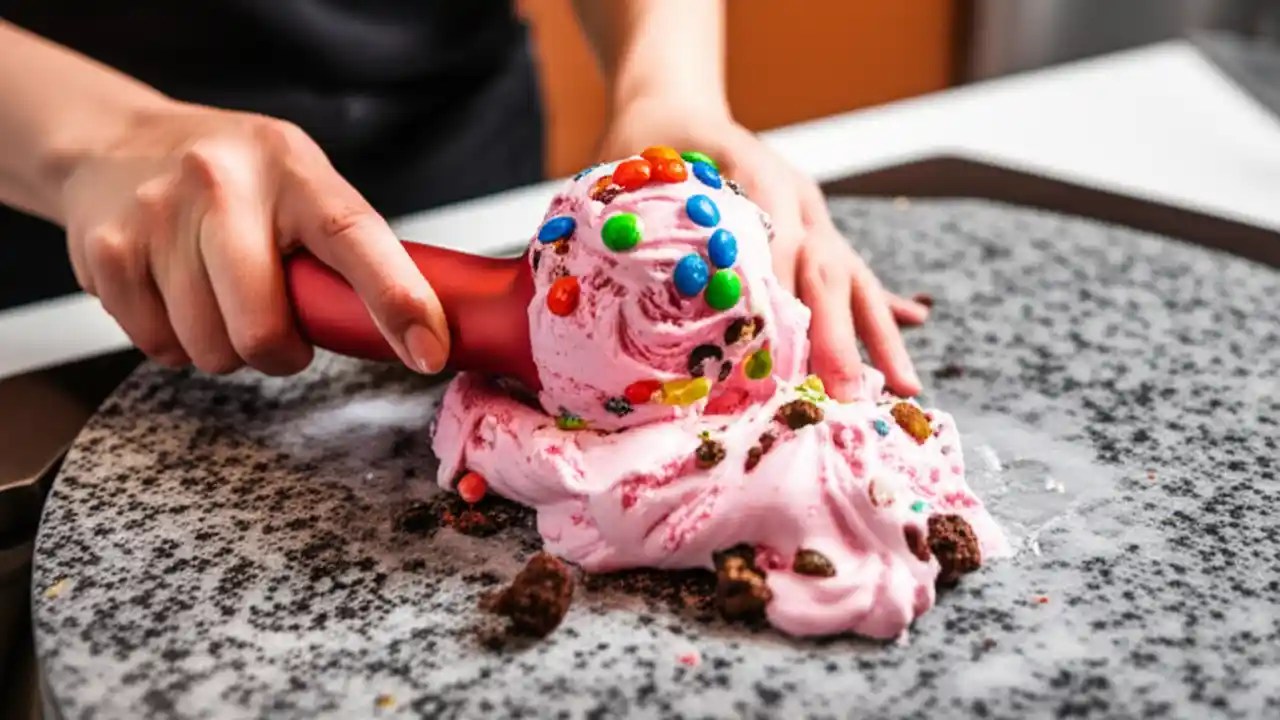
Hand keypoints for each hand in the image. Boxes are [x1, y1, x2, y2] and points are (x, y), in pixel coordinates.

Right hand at [60, 102, 448, 374]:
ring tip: (221, 299)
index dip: (397, 300)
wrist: (114, 144)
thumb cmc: (233, 177)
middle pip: (263, 326)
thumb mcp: (300, 183)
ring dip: (226, 348)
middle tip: (282, 331)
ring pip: (210, 349)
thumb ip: (348, 249)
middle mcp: (222, 185)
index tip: (428, 351)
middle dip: (281, 353)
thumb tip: (415, 329)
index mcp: (293, 170)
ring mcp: (158, 217)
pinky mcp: (108, 254)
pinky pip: (160, 348)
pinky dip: (178, 342)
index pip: (356, 237)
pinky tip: (177, 296)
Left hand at [599, 99, 927, 399]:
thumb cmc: (639, 146)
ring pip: (851, 274)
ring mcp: (809, 210)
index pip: (775, 231)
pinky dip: (882, 302)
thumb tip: (632, 279)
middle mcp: (789, 190)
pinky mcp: (814, 227)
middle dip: (835, 334)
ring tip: (905, 385)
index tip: (779, 348)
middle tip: (844, 390)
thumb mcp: (627, 173)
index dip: (779, 289)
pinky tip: (914, 324)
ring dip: (877, 334)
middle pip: (822, 263)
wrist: (671, 107)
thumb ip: (636, 219)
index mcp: (746, 166)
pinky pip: (853, 271)